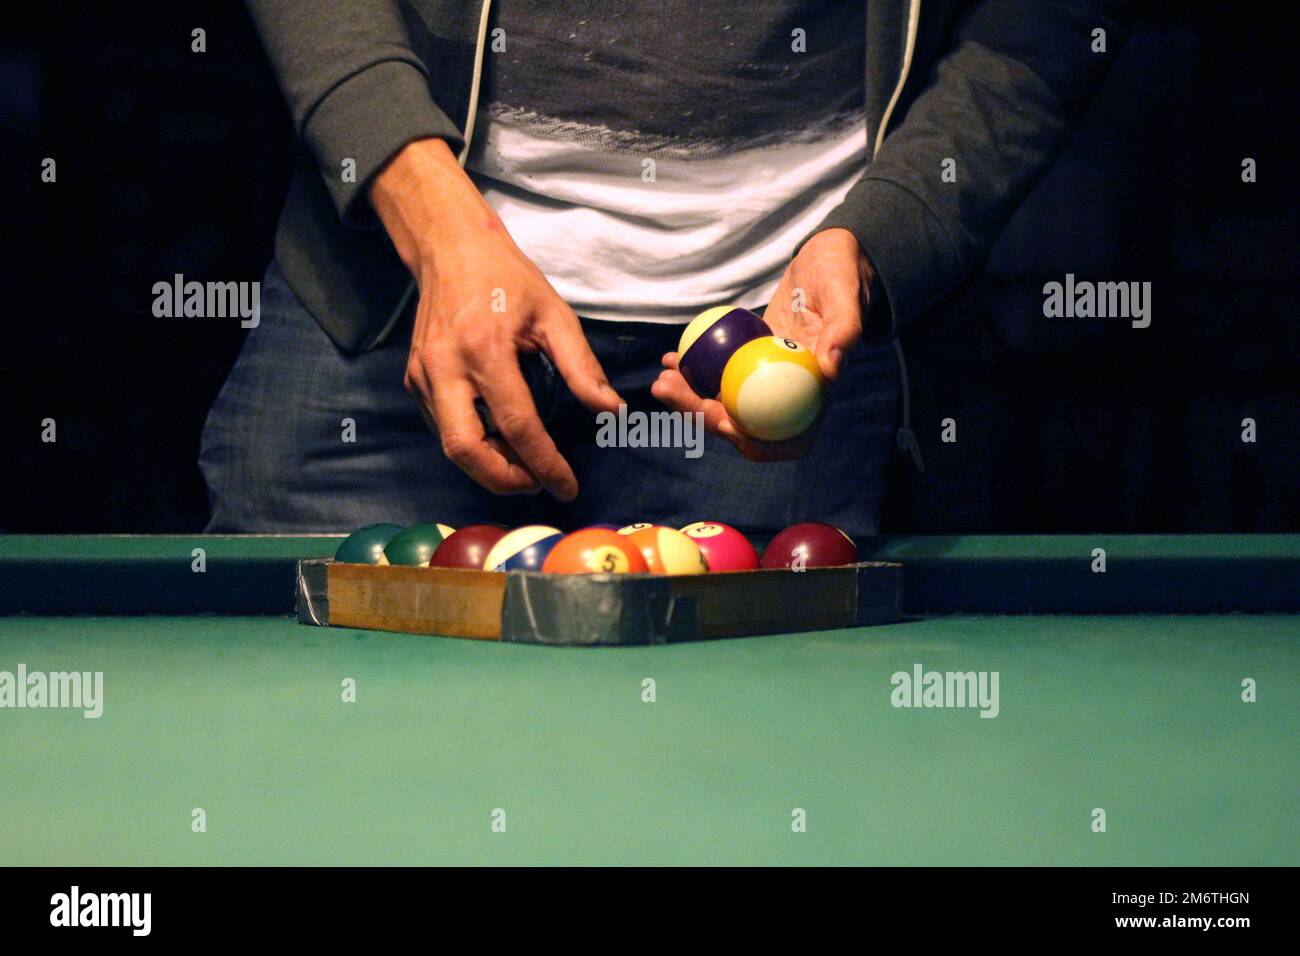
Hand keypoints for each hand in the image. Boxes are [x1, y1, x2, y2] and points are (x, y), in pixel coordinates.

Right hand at [371, 138, 622, 498]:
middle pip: (465, 449)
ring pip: (450, 445)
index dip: (544, 464)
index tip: (567, 486)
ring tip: (524, 467)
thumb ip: (582, 366)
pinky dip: (472, 447)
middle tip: (536, 484)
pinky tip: (499, 444)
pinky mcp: (414, 380)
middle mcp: (445, 368)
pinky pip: (442, 428)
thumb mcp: (553, 314)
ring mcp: (422, 376)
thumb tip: (611, 409)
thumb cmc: (507, 278)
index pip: (516, 425)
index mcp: (484, 350)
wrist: (449, 249)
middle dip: (503, 479)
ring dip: (488, 467)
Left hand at [651, 228, 873, 460]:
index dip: (756, 440)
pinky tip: (670, 358)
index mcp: (818, 393)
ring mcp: (766, 380)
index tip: (725, 421)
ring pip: (724, 403)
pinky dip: (693, 372)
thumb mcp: (847, 295)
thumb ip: (844, 330)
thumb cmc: (842, 273)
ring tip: (661, 379)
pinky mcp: (748, 363)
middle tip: (665, 388)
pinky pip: (719, 376)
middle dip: (700, 414)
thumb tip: (830, 371)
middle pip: (744, 423)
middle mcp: (790, 395)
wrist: (827, 257)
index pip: (789, 438)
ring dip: (689, 398)